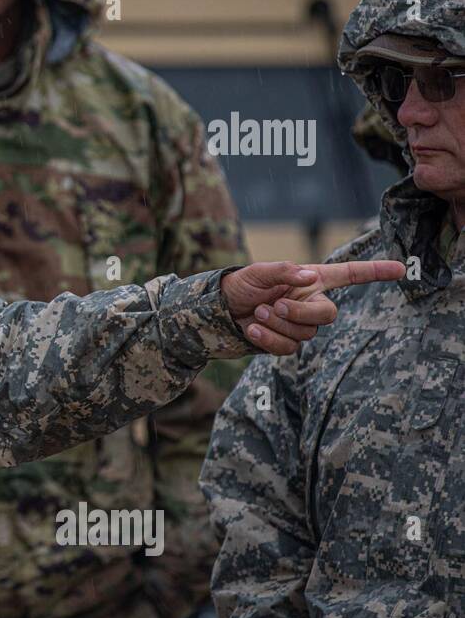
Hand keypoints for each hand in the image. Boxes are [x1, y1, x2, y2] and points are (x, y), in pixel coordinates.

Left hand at [220, 260, 405, 354]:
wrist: (216, 311)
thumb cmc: (238, 286)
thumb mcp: (257, 273)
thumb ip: (283, 271)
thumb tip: (309, 277)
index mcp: (310, 280)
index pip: (349, 275)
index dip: (374, 273)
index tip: (402, 269)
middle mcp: (309, 302)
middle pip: (328, 315)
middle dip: (301, 313)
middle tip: (273, 306)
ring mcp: (298, 324)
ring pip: (306, 334)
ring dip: (278, 325)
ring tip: (256, 313)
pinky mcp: (284, 343)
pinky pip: (288, 348)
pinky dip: (268, 340)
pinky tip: (251, 329)